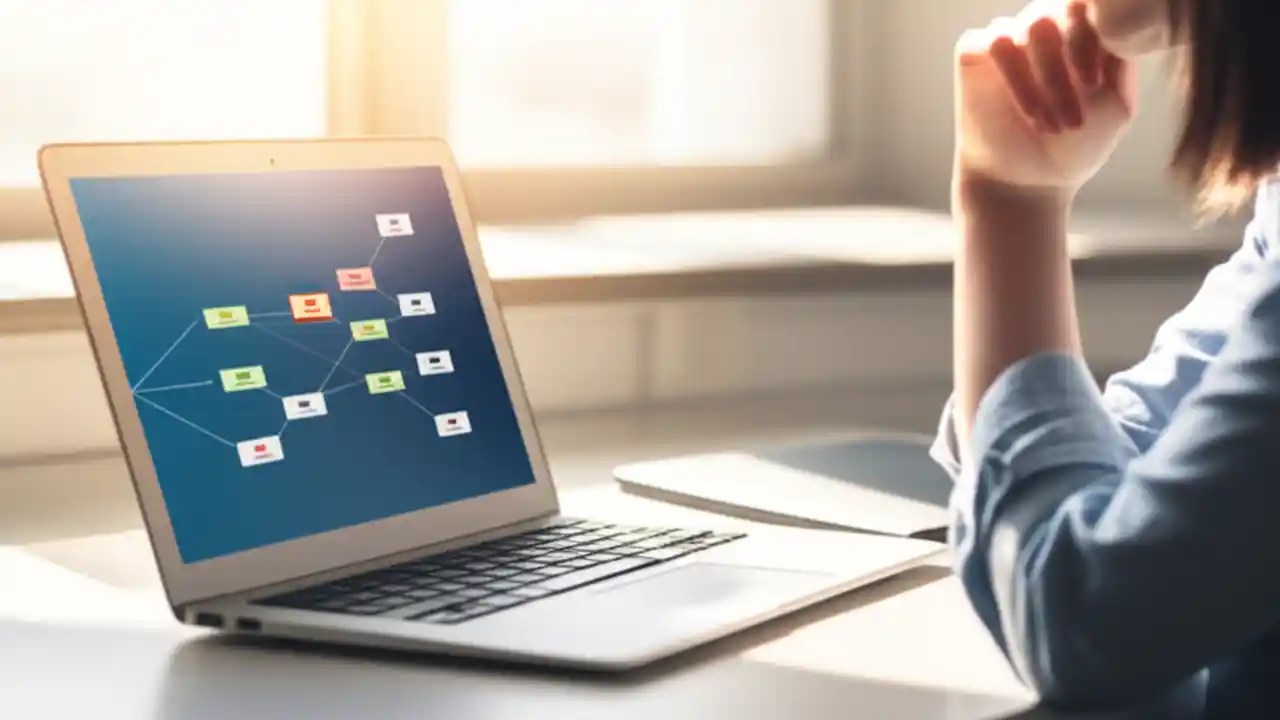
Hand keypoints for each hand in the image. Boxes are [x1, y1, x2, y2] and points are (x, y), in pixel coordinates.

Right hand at [954, 1, 1138, 200]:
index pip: (1096, 6)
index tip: (1094, 84)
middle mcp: (1050, 27)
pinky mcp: (976, 51)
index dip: (1096, 35)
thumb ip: (1123, 60)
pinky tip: (1030, 113)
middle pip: (1065, 5)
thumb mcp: (1117, 106)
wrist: (1026, 182)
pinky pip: (997, 42)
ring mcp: (1012, 36)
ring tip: (1052, 122)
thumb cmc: (1075, 145)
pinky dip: (1015, 78)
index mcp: (1085, 32)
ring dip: (1048, 75)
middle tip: (1077, 106)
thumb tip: (1118, 22)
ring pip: (1032, 23)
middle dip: (1073, 56)